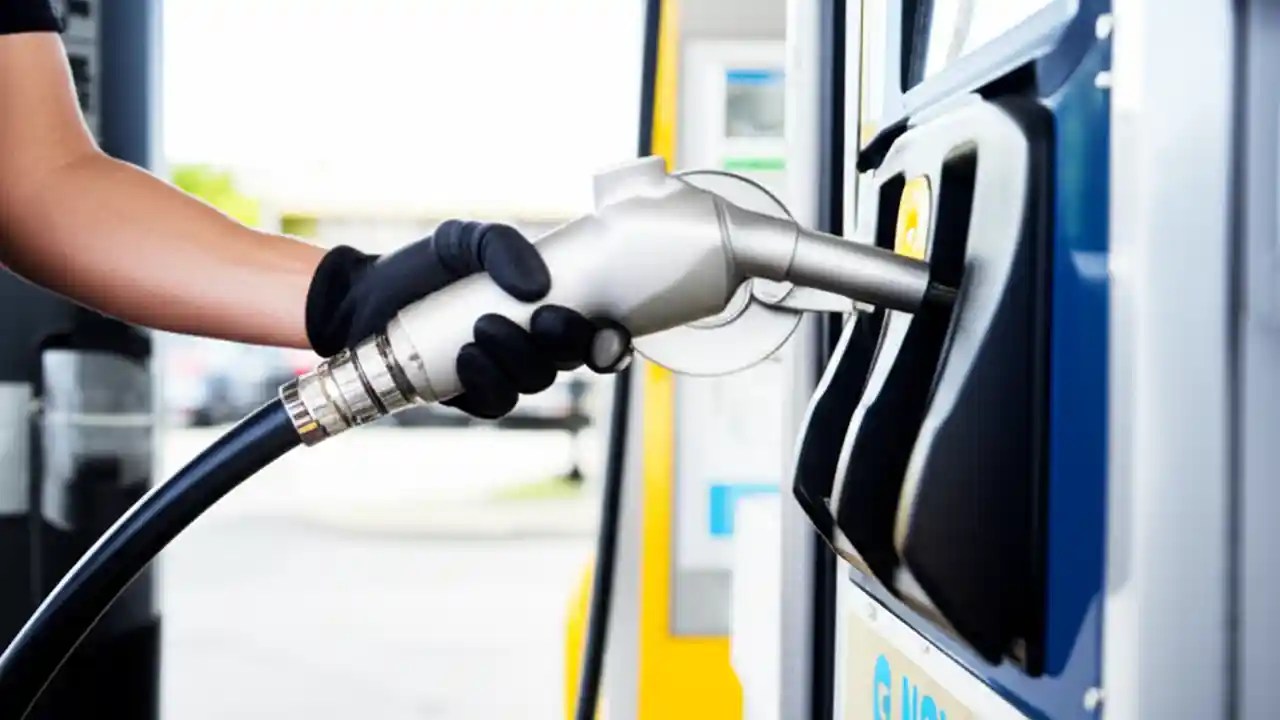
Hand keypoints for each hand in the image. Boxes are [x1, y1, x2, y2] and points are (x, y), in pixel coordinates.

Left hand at [305, 220, 630, 418]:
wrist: (366, 298)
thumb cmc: (425, 267)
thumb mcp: (465, 239)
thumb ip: (502, 244)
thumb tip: (536, 286)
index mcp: (549, 305)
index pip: (598, 331)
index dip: (612, 340)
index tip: (604, 331)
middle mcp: (535, 344)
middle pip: (574, 359)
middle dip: (566, 342)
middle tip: (541, 319)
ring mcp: (505, 372)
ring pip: (536, 380)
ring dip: (518, 357)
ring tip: (481, 327)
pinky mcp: (474, 395)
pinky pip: (497, 401)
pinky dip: (487, 380)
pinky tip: (467, 358)